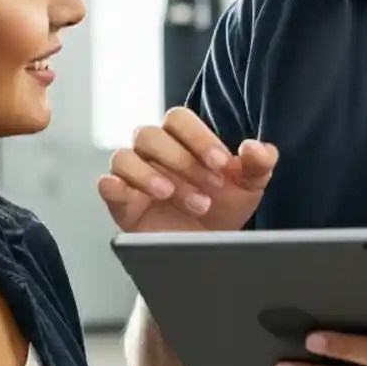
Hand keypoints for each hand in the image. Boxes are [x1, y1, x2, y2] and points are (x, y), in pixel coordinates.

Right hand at [97, 107, 277, 232]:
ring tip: (172, 195)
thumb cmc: (225, 206)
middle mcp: (155, 151)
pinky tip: (127, 193)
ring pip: (126, 157)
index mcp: (183, 138)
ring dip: (150, 176)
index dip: (199, 138)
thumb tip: (256, 147)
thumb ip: (259, 162)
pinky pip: (107, 184)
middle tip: (208, 189)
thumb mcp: (250, 185)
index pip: (179, 119)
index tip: (221, 164)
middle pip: (150, 134)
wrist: (211, 246)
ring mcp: (135, 174)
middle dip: (181, 162)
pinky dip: (113, 185)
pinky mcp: (121, 201)